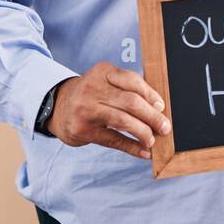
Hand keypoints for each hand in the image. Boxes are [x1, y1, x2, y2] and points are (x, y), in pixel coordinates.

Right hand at [47, 62, 169, 159]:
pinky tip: (143, 152)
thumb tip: (159, 109)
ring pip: (123, 121)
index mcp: (103, 71)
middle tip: (165, 127)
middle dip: (152, 116)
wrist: (58, 107)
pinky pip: (113, 139)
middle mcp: (92, 88)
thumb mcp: (105, 82)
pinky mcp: (82, 129)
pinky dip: (131, 147)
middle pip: (130, 102)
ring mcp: (86, 109)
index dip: (151, 95)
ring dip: (143, 132)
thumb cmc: (92, 95)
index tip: (161, 107)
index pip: (133, 81)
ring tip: (152, 140)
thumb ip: (128, 89)